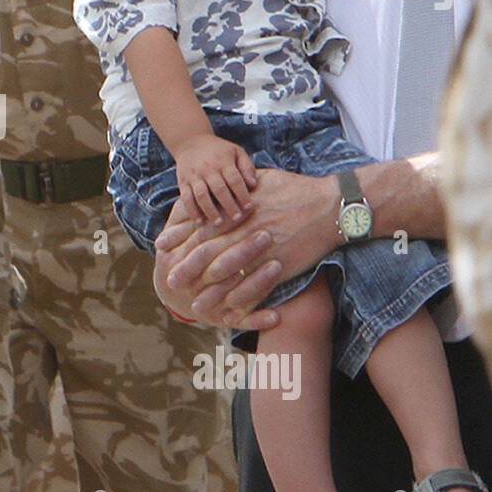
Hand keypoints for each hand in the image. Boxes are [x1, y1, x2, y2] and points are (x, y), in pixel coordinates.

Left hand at [153, 168, 339, 327]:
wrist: (329, 205)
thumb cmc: (295, 189)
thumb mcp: (260, 180)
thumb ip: (237, 186)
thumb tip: (222, 184)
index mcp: (236, 210)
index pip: (199, 225)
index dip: (179, 237)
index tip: (161, 245)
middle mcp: (244, 230)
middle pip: (207, 252)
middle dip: (186, 268)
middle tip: (170, 280)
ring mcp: (260, 250)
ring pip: (228, 274)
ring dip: (209, 292)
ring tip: (195, 306)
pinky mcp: (278, 265)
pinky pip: (254, 287)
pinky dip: (240, 300)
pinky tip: (228, 311)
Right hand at [172, 132, 257, 223]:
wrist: (190, 142)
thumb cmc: (219, 150)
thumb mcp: (236, 151)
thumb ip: (247, 167)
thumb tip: (253, 185)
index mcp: (223, 161)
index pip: (234, 179)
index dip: (242, 194)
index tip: (249, 207)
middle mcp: (208, 169)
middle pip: (219, 189)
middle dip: (229, 205)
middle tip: (237, 218)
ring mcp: (194, 176)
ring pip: (202, 195)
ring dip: (210, 211)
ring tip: (219, 223)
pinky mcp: (183, 182)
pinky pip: (186, 198)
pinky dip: (192, 211)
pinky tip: (199, 221)